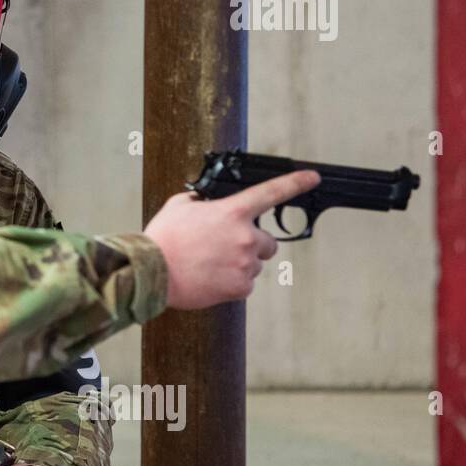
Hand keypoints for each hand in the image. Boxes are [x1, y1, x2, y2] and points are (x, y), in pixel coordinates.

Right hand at [143, 169, 320, 309]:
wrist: (153, 273)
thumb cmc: (163, 239)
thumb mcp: (179, 206)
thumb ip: (200, 201)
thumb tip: (205, 202)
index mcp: (232, 212)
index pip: (271, 192)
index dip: (296, 183)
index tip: (312, 178)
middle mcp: (245, 237)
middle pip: (268, 242)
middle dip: (253, 244)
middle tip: (226, 248)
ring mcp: (245, 264)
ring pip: (254, 264)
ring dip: (239, 264)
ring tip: (210, 265)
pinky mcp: (240, 288)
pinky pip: (245, 284)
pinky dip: (231, 283)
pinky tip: (210, 278)